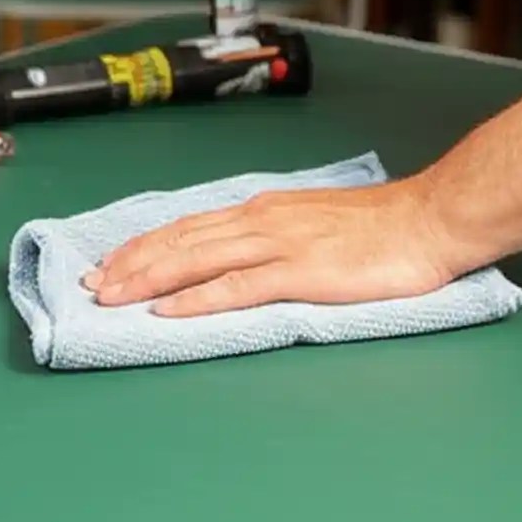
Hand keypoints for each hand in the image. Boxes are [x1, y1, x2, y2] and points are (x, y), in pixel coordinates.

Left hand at [81, 179, 457, 316]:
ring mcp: (277, 245)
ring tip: (112, 297)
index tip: (110, 262)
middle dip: (130, 264)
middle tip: (92, 284)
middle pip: (179, 241)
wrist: (429, 220)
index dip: (144, 245)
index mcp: (262, 210)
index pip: (188, 227)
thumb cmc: (379, 226)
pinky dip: (196, 300)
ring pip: (196, 260)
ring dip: (148, 280)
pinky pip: (236, 287)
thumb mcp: (311, 222)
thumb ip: (271, 236)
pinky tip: (168, 311)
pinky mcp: (299, 273)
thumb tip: (234, 255)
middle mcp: (260, 221)